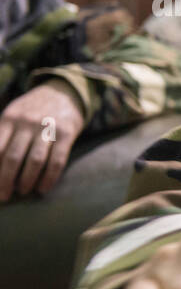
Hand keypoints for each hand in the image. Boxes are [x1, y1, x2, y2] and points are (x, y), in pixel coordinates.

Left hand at [0, 80, 86, 200]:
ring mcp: (48, 128)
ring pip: (35, 160)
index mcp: (9, 118)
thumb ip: (2, 134)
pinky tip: (43, 188)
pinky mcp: (67, 133)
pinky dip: (49, 177)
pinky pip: (57, 160)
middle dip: (6, 180)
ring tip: (22, 192)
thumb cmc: (32, 110)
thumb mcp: (12, 115)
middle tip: (4, 196)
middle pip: (13, 157)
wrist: (63, 92)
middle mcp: (27, 122)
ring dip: (27, 180)